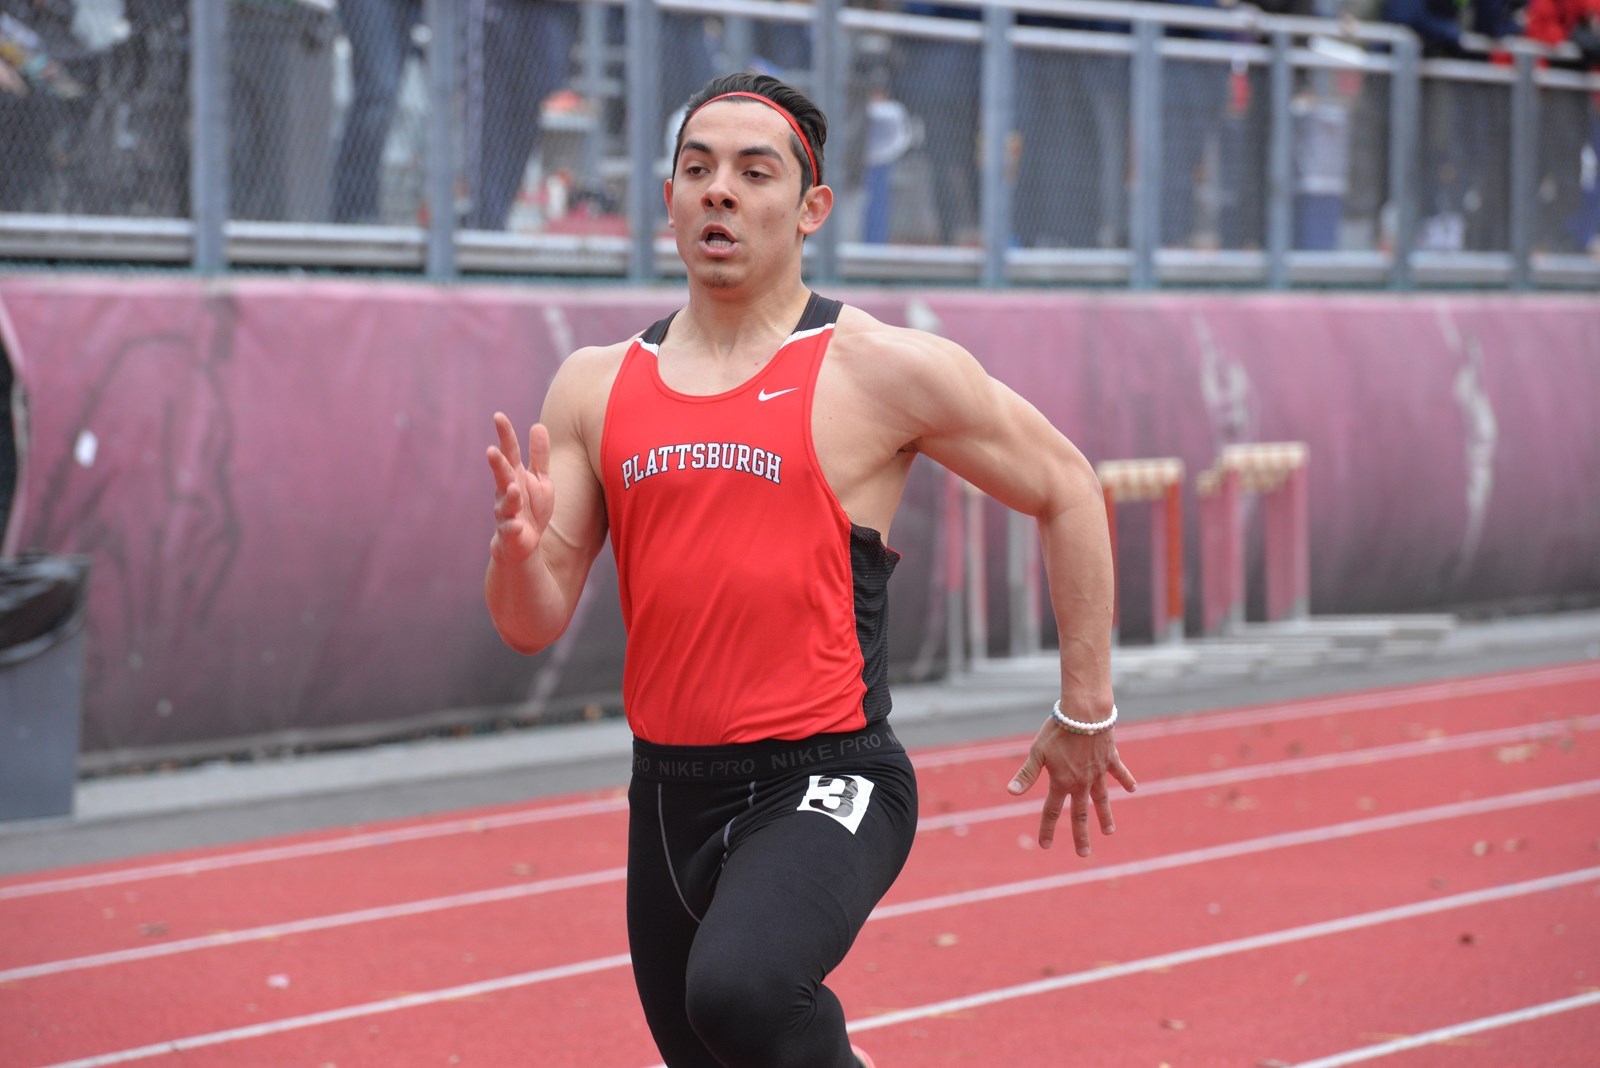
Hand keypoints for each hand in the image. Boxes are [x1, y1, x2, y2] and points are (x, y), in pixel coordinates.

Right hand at [486, 412, 554, 565]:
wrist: (523, 543)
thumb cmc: (531, 507)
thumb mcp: (540, 479)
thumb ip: (539, 455)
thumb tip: (538, 425)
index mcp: (514, 476)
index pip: (509, 452)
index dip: (505, 435)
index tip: (498, 416)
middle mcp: (506, 492)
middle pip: (502, 475)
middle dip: (497, 464)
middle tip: (492, 451)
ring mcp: (506, 513)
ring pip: (506, 503)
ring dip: (509, 496)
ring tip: (513, 489)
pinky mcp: (511, 534)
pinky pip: (511, 531)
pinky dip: (514, 528)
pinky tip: (518, 526)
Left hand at [1007, 720, 1136, 855]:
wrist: (1085, 713)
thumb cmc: (1057, 730)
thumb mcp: (1037, 752)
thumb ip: (1026, 774)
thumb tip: (1010, 793)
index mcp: (1062, 781)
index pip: (1052, 810)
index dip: (1047, 828)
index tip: (1045, 846)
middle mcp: (1081, 782)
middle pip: (1080, 813)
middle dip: (1081, 835)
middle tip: (1084, 854)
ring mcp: (1098, 772)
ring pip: (1102, 799)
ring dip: (1105, 816)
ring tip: (1109, 832)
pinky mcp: (1110, 758)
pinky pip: (1119, 772)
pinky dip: (1126, 780)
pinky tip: (1133, 789)